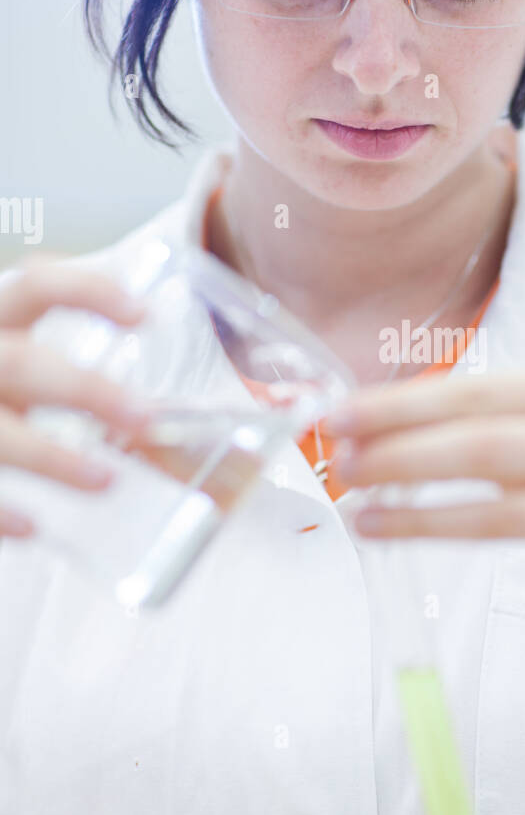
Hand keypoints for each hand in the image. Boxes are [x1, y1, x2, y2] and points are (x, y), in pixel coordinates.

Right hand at [0, 264, 151, 537]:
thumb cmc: (7, 399)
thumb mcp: (29, 379)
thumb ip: (89, 390)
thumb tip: (212, 434)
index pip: (35, 287)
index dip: (85, 291)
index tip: (144, 314)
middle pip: (22, 364)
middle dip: (85, 390)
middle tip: (145, 417)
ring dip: (53, 456)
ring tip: (106, 481)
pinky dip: (1, 510)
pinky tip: (36, 527)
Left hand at [322, 365, 524, 611]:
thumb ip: (471, 424)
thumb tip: (364, 427)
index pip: (479, 394)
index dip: (403, 407)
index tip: (337, 418)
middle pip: (491, 447)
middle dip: (406, 457)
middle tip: (341, 468)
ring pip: (520, 513)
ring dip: (434, 521)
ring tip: (365, 522)